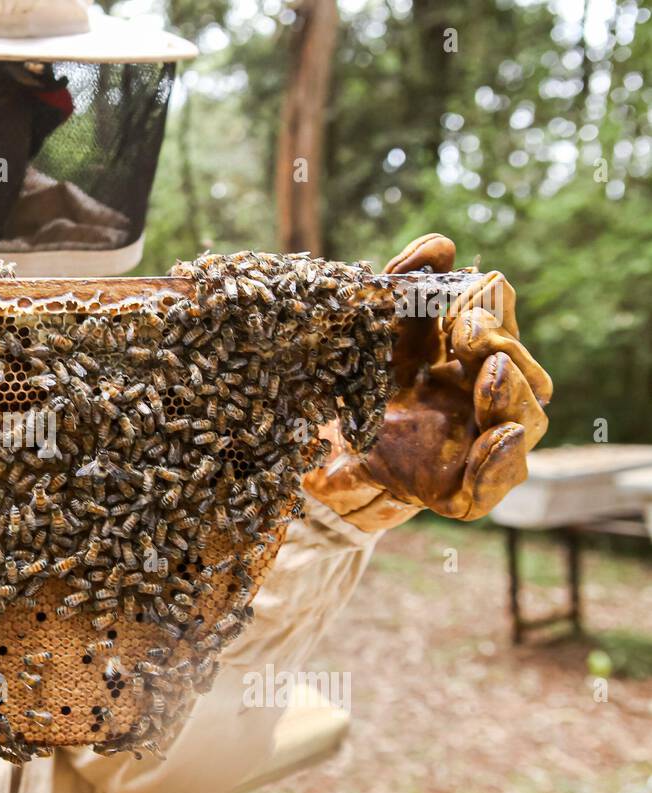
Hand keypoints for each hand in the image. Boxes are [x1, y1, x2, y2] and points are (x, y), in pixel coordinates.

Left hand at [303, 234, 551, 531]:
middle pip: (524, 372)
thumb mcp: (372, 334)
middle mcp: (487, 400)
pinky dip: (498, 463)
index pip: (501, 325)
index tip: (470, 290)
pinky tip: (497, 438)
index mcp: (471, 358)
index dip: (494, 306)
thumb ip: (403, 286)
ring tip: (490, 374)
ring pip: (524, 423)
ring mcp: (481, 446)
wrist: (322, 454)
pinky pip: (494, 483)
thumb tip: (439, 245)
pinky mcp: (464, 491)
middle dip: (502, 347)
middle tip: (470, 330)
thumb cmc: (360, 386)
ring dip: (510, 395)